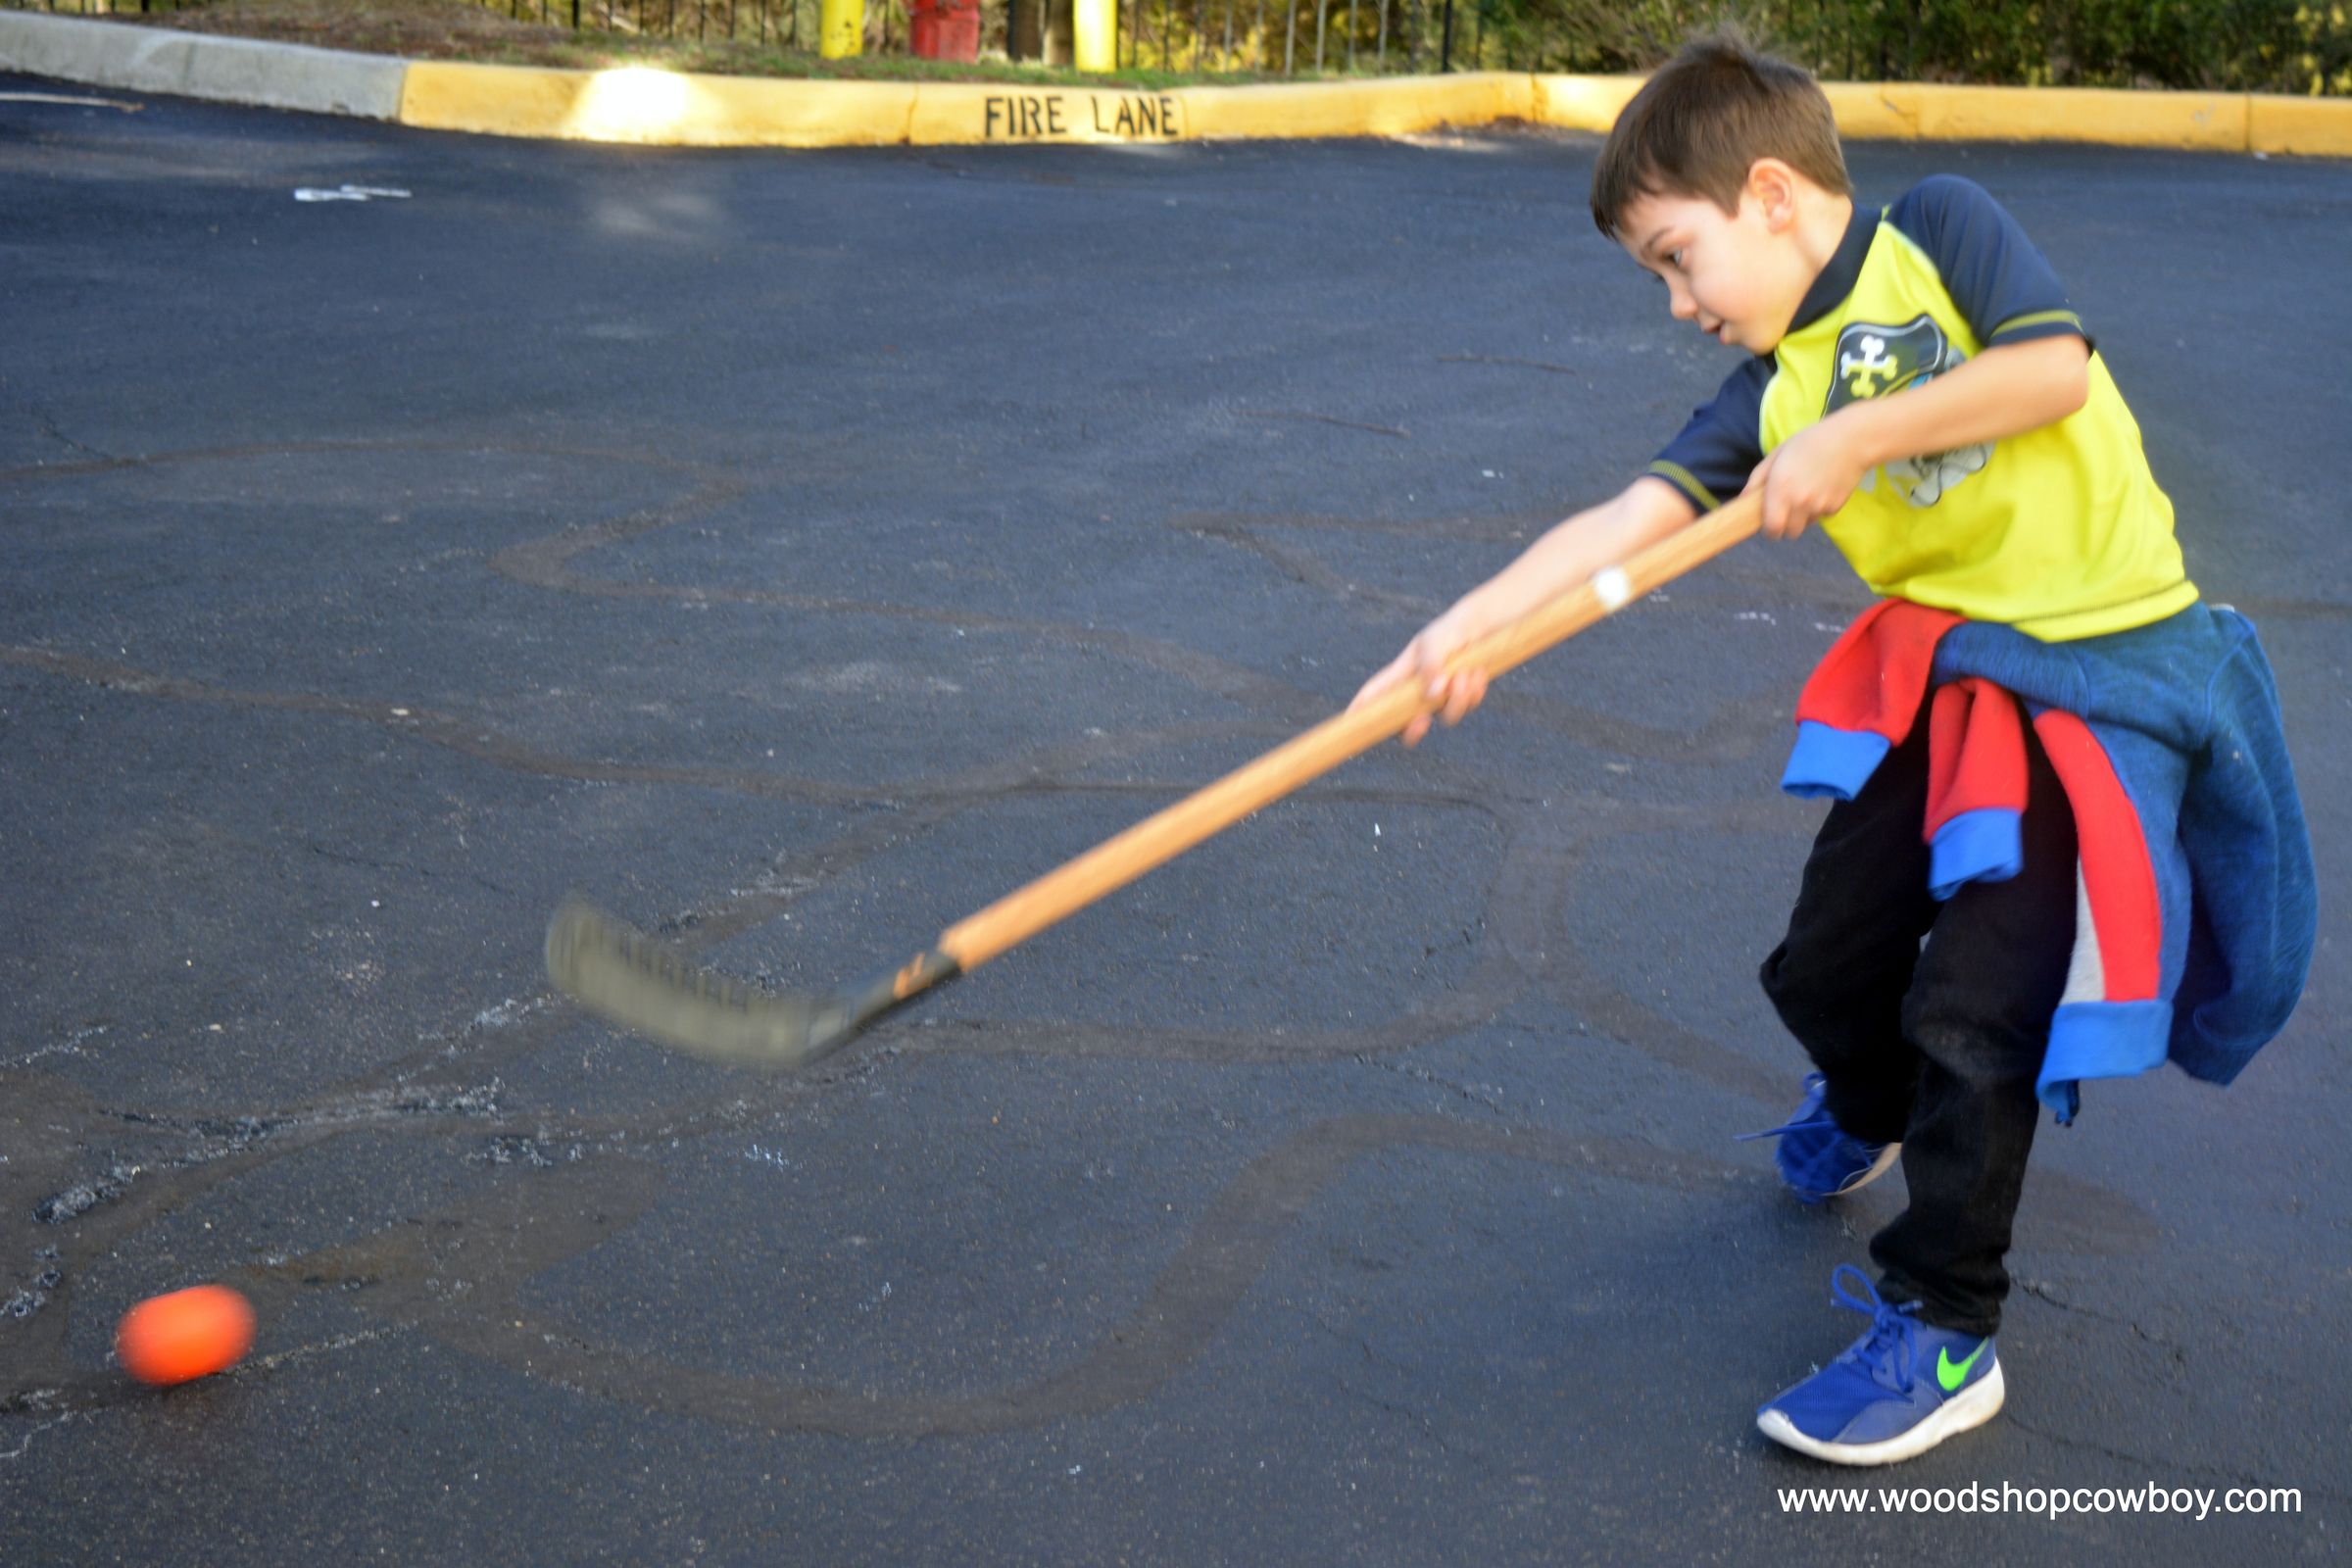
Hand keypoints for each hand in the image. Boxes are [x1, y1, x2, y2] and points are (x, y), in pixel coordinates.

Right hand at [1348, 613, 1489, 747]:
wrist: (1482, 626)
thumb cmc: (1449, 631)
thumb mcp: (1436, 642)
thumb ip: (1431, 665)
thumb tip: (1433, 694)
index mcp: (1402, 675)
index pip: (1375, 694)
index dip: (1360, 709)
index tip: (1349, 722)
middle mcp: (1419, 691)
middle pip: (1405, 726)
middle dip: (1412, 731)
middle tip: (1421, 721)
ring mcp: (1442, 696)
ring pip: (1446, 716)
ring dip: (1459, 697)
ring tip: (1466, 673)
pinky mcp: (1464, 697)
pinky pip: (1468, 706)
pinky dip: (1475, 690)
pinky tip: (1477, 672)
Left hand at [1744, 415, 1869, 540]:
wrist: (1851, 441)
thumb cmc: (1810, 442)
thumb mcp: (1777, 455)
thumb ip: (1757, 479)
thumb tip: (1744, 499)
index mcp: (1780, 489)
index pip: (1772, 529)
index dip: (1770, 529)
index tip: (1771, 521)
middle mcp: (1799, 502)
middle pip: (1790, 533)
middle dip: (1787, 524)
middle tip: (1789, 508)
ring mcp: (1819, 507)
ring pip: (1807, 524)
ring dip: (1804, 515)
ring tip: (1809, 491)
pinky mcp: (1836, 507)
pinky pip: (1823, 515)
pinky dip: (1821, 508)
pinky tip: (1824, 487)